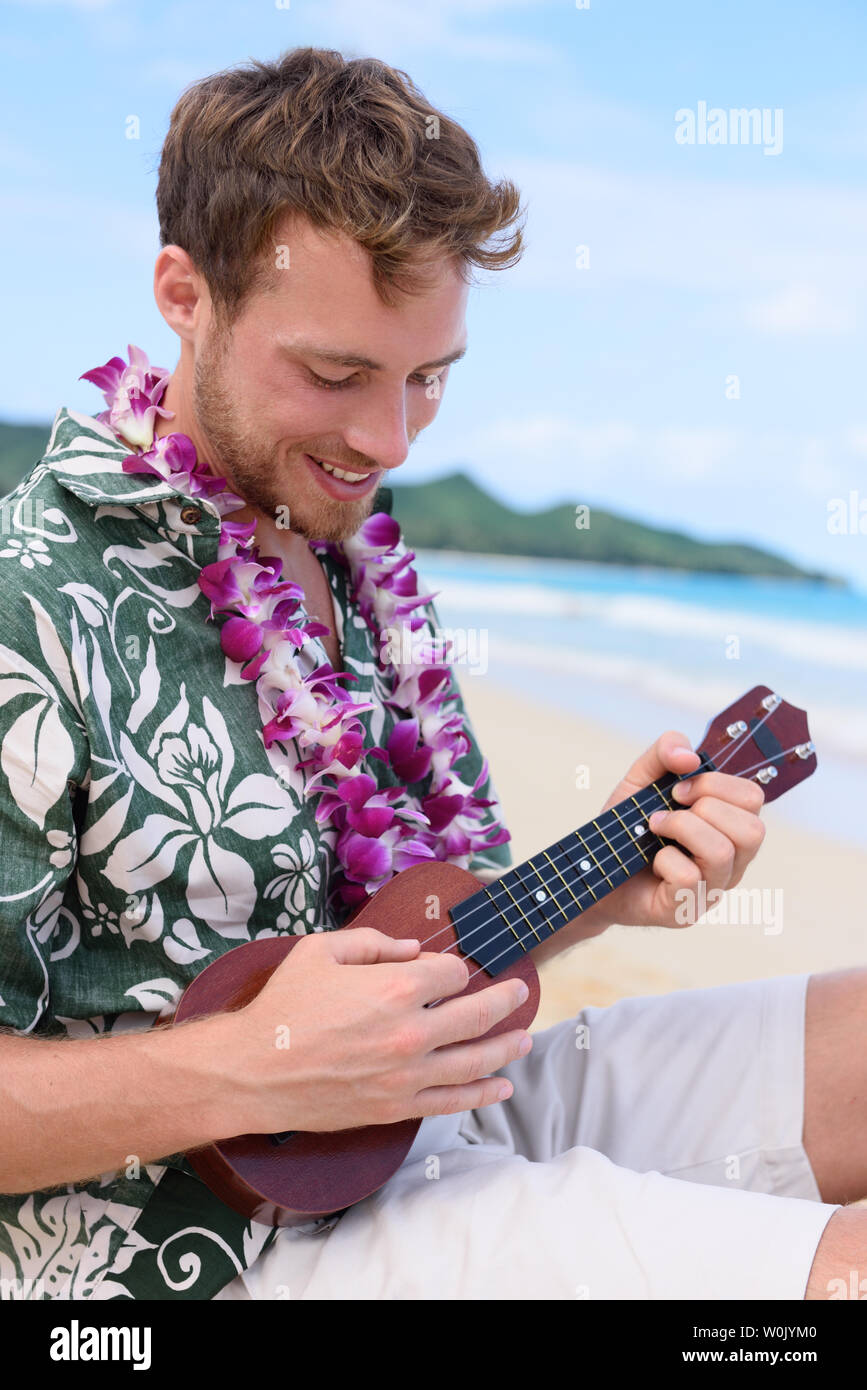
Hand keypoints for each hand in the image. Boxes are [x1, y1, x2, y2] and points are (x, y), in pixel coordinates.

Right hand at [223, 927, 531, 1135]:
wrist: (253, 1071)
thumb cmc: (282, 1007)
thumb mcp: (321, 951)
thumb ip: (373, 943)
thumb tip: (412, 949)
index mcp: (396, 988)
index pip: (451, 974)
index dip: (453, 968)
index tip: (449, 970)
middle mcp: (411, 1032)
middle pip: (477, 1013)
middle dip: (505, 999)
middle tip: (521, 991)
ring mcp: (407, 1075)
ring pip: (476, 1060)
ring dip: (506, 1047)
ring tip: (524, 1037)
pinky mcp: (396, 1107)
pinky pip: (452, 1101)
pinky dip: (482, 1093)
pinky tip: (502, 1084)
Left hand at [595, 729, 765, 929]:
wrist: (592, 869)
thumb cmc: (627, 827)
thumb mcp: (641, 779)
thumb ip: (665, 752)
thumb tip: (690, 756)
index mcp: (729, 827)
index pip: (753, 798)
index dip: (716, 784)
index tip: (678, 788)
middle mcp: (732, 861)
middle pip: (753, 829)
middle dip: (704, 807)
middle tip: (669, 809)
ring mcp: (712, 890)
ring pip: (722, 852)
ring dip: (682, 829)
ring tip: (655, 828)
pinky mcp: (686, 911)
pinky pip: (690, 878)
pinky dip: (665, 860)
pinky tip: (653, 861)